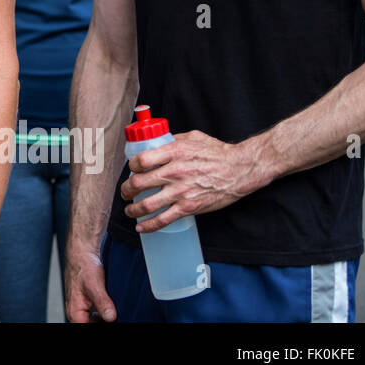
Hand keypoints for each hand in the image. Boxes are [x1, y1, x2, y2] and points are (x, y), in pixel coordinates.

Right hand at [64, 243, 115, 322]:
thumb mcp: (95, 284)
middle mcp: (77, 311)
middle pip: (91, 325)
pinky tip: (111, 306)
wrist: (82, 251)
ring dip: (104, 318)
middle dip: (103, 322)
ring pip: (95, 320)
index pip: (87, 328)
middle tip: (114, 314)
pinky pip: (96, 313)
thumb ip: (102, 302)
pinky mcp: (88, 302)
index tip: (112, 321)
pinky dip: (104, 312)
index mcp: (74, 312)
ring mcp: (82, 307)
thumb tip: (110, 317)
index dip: (101, 326)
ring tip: (113, 310)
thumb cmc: (83, 265)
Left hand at [120, 130, 263, 232]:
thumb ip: (172, 140)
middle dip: (126, 190)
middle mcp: (174, 172)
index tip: (131, 170)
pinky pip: (164, 219)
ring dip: (133, 210)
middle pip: (138, 183)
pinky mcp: (189, 207)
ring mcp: (181, 191)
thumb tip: (156, 142)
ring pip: (147, 204)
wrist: (240, 169)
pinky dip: (149, 225)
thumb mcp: (192, 137)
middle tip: (125, 192)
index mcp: (173, 152)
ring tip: (129, 210)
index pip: (140, 160)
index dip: (131, 167)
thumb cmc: (217, 152)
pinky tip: (141, 227)